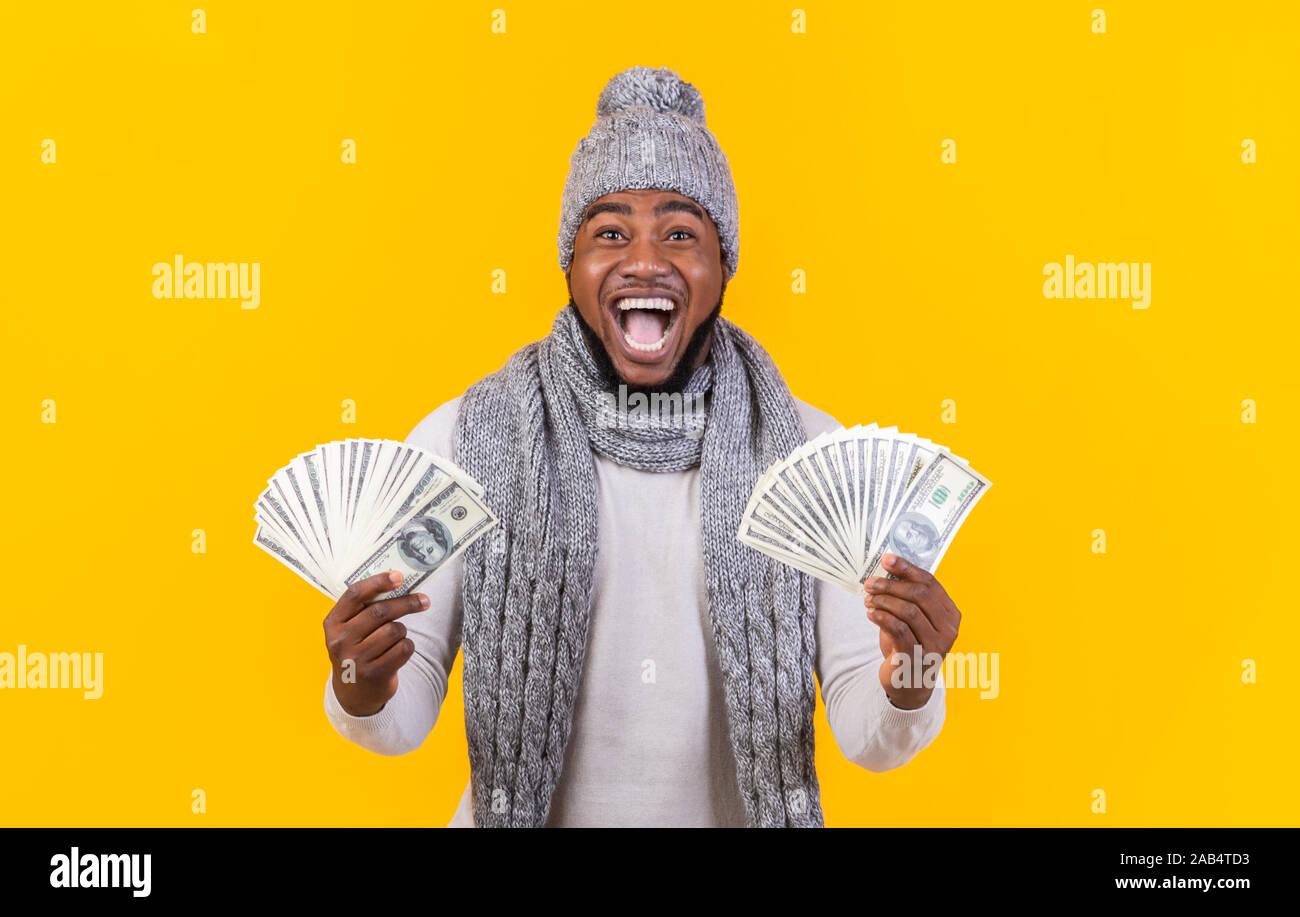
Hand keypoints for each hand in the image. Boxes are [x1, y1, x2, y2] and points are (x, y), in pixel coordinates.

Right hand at [323, 570, 427, 716]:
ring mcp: (356, 660)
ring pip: (395, 630)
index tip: (399, 576)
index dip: (378, 582)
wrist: (353, 692)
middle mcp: (340, 641)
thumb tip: (398, 581)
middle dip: (407, 603)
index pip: (355, 594)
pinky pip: (404, 648)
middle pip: (381, 611)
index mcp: (332, 623)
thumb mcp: (350, 629)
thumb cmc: (356, 649)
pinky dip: (407, 646)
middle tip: (424, 600)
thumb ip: (365, 608)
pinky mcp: (374, 674)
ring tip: (395, 639)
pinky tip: (398, 652)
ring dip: (402, 631)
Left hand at [863, 553, 960, 709]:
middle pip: (920, 595)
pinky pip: (899, 629)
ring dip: (884, 601)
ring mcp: (936, 645)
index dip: (907, 569)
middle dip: (891, 585)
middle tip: (870, 582)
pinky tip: (870, 613)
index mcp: (950, 615)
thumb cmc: (908, 645)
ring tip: (868, 599)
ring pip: (909, 611)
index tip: (886, 559)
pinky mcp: (918, 658)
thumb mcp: (911, 620)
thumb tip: (886, 570)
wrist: (907, 683)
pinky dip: (882, 617)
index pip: (931, 584)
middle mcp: (949, 630)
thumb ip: (906, 598)